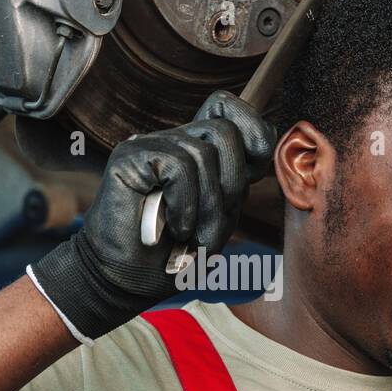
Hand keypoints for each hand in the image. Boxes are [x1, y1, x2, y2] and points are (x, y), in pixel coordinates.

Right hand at [29, 91, 274, 340]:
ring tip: (190, 236)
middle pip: (225, 131)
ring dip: (206, 207)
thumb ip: (236, 183)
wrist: (125, 281)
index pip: (228, 109)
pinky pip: (179, 167)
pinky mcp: (130, 156)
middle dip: (231, 186)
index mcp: (195, 150)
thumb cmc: (172, 256)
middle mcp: (173, 141)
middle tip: (212, 226)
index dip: (253, 133)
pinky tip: (174, 227)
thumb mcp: (218, 219)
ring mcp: (150, 145)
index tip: (253, 174)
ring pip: (204, 152)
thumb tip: (266, 147)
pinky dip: (184, 205)